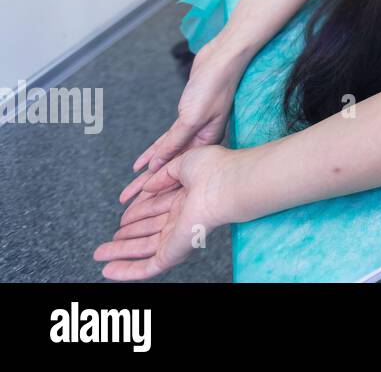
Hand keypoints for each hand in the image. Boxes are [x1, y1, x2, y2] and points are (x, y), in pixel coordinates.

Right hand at [95, 144, 234, 280]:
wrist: (226, 184)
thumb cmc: (215, 168)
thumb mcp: (185, 163)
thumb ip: (164, 174)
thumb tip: (148, 186)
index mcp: (187, 197)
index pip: (157, 208)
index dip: (138, 212)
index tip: (122, 213)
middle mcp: (184, 217)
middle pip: (150, 231)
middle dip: (128, 236)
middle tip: (108, 240)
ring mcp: (180, 235)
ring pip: (145, 250)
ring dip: (122, 252)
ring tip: (100, 253)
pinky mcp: (175, 251)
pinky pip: (149, 266)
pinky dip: (128, 270)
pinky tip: (109, 270)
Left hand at [125, 37, 243, 199]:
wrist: (222, 59)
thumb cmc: (214, 86)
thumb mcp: (192, 117)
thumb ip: (175, 143)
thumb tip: (157, 166)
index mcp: (206, 142)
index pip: (178, 173)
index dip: (156, 189)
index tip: (139, 204)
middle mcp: (200, 139)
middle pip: (170, 168)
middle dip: (148, 186)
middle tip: (126, 203)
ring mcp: (194, 129)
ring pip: (166, 156)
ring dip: (148, 171)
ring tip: (130, 188)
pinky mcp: (188, 118)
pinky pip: (167, 141)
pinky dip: (154, 152)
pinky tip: (141, 163)